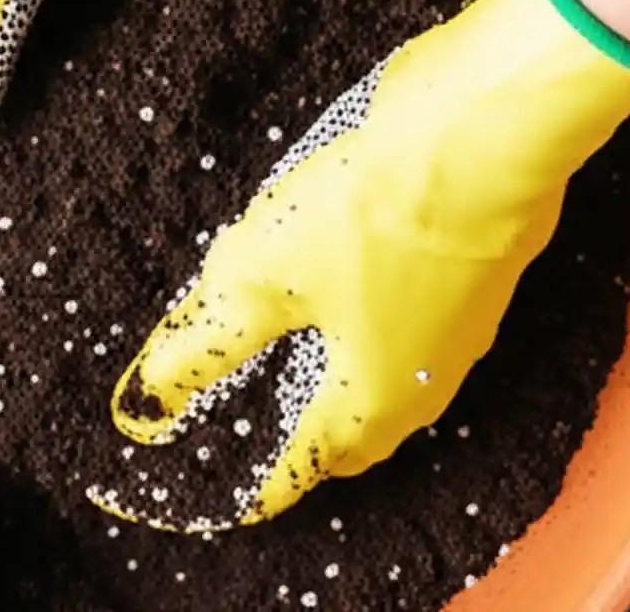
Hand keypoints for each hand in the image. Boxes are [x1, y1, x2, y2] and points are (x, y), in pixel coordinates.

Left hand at [89, 0, 629, 531]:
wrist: (482, 133)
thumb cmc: (372, 213)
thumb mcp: (261, 277)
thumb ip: (206, 343)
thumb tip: (148, 400)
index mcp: (371, 400)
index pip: (305, 467)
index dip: (261, 485)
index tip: (234, 496)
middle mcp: (427, 381)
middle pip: (361, 436)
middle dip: (315, 444)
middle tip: (270, 434)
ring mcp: (464, 329)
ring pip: (399, 384)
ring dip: (351, 387)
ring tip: (310, 367)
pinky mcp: (481, 276)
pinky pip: (423, 331)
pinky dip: (383, 334)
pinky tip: (361, 293)